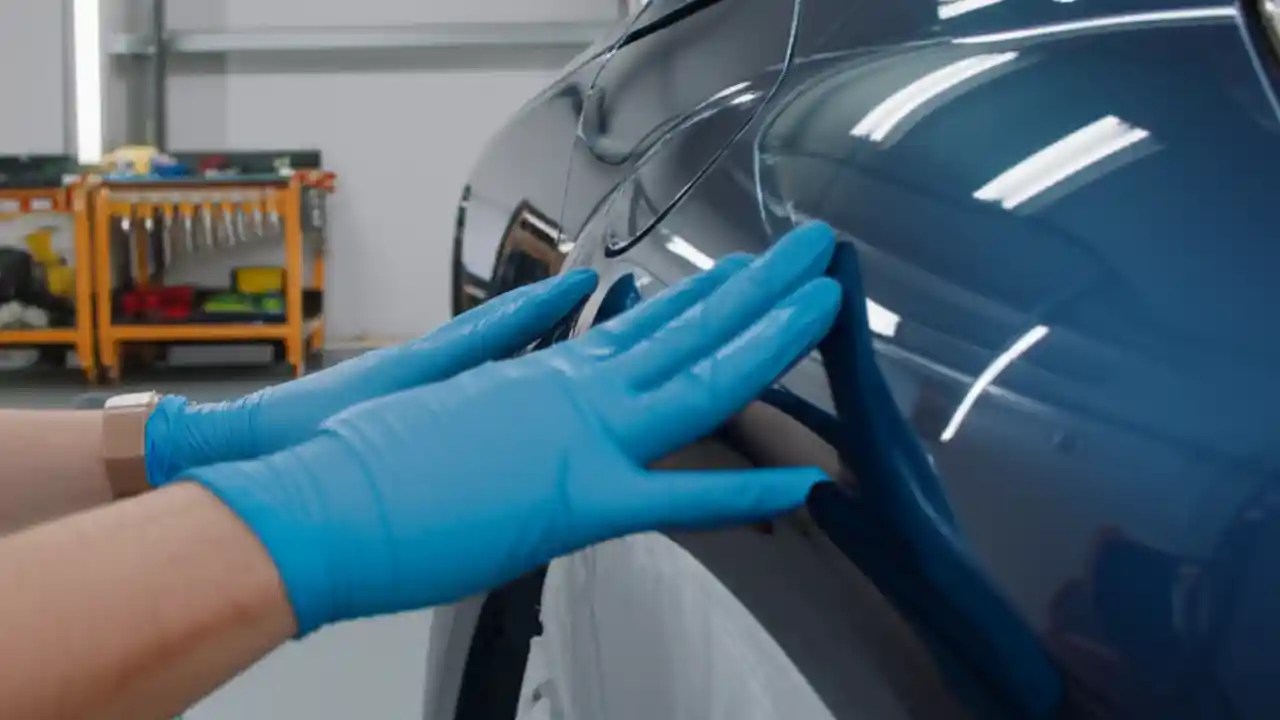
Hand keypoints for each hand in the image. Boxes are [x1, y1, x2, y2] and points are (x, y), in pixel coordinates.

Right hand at [187, 222, 841, 633]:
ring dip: (770, 339)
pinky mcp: (575, 500)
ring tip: (826, 300)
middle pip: (686, 333)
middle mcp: (576, 394)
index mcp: (546, 378)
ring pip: (699, 380)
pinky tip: (806, 484)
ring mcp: (582, 439)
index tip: (740, 278)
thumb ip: (507, 359)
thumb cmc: (363, 455)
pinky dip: (744, 494)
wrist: (310, 493)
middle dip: (756, 291)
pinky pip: (677, 499)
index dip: (699, 303)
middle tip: (810, 251)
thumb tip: (546, 331)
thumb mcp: (445, 393)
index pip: (641, 330)